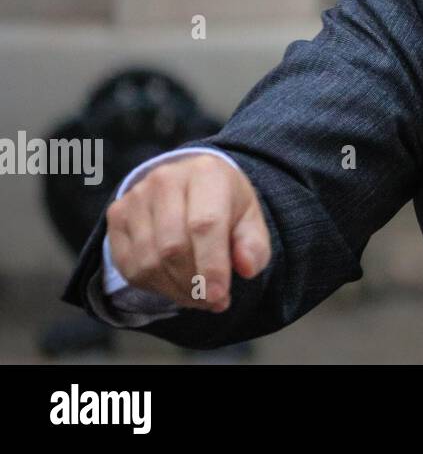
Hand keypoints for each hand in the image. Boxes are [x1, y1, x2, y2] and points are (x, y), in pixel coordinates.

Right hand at [105, 152, 269, 311]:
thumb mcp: (250, 218)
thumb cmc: (224, 204)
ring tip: (198, 294)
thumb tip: (248, 267)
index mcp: (206, 172)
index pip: (205, 224)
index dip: (211, 266)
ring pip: (149, 261)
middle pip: (173, 247)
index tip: (219, 297)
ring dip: (175, 290)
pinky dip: (154, 286)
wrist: (191, 184)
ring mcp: (136, 196)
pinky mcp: (117, 215)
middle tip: (213, 300)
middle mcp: (166, 179)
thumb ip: (254, 244)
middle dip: (194, 284)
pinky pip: (129, 266)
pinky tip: (175, 284)